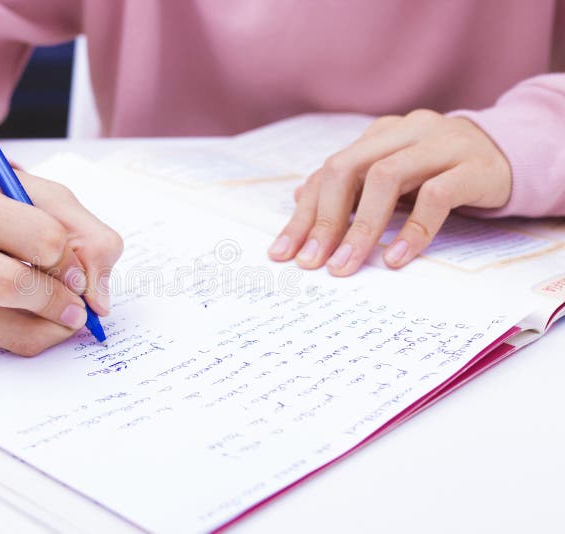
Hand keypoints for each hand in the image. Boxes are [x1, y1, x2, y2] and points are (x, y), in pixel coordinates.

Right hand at [0, 165, 122, 355]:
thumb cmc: (0, 201)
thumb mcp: (46, 198)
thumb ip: (89, 238)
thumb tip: (99, 302)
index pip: (39, 239)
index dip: (71, 261)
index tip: (79, 271)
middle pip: (10, 287)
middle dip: (59, 301)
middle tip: (80, 307)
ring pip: (6, 328)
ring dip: (52, 327)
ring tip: (66, 313)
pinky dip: (30, 334)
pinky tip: (33, 312)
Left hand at [268, 109, 511, 274]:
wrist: (512, 155)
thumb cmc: (441, 171)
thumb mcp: (393, 175)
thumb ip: (351, 184)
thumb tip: (300, 197)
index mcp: (379, 135)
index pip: (329, 172)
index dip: (304, 214)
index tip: (284, 253)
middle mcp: (405, 131)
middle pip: (348, 169)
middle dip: (324, 220)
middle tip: (312, 263)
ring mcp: (440, 144)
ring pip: (387, 178)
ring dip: (361, 227)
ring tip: (345, 265)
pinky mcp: (473, 167)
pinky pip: (437, 197)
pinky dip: (412, 230)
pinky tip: (395, 258)